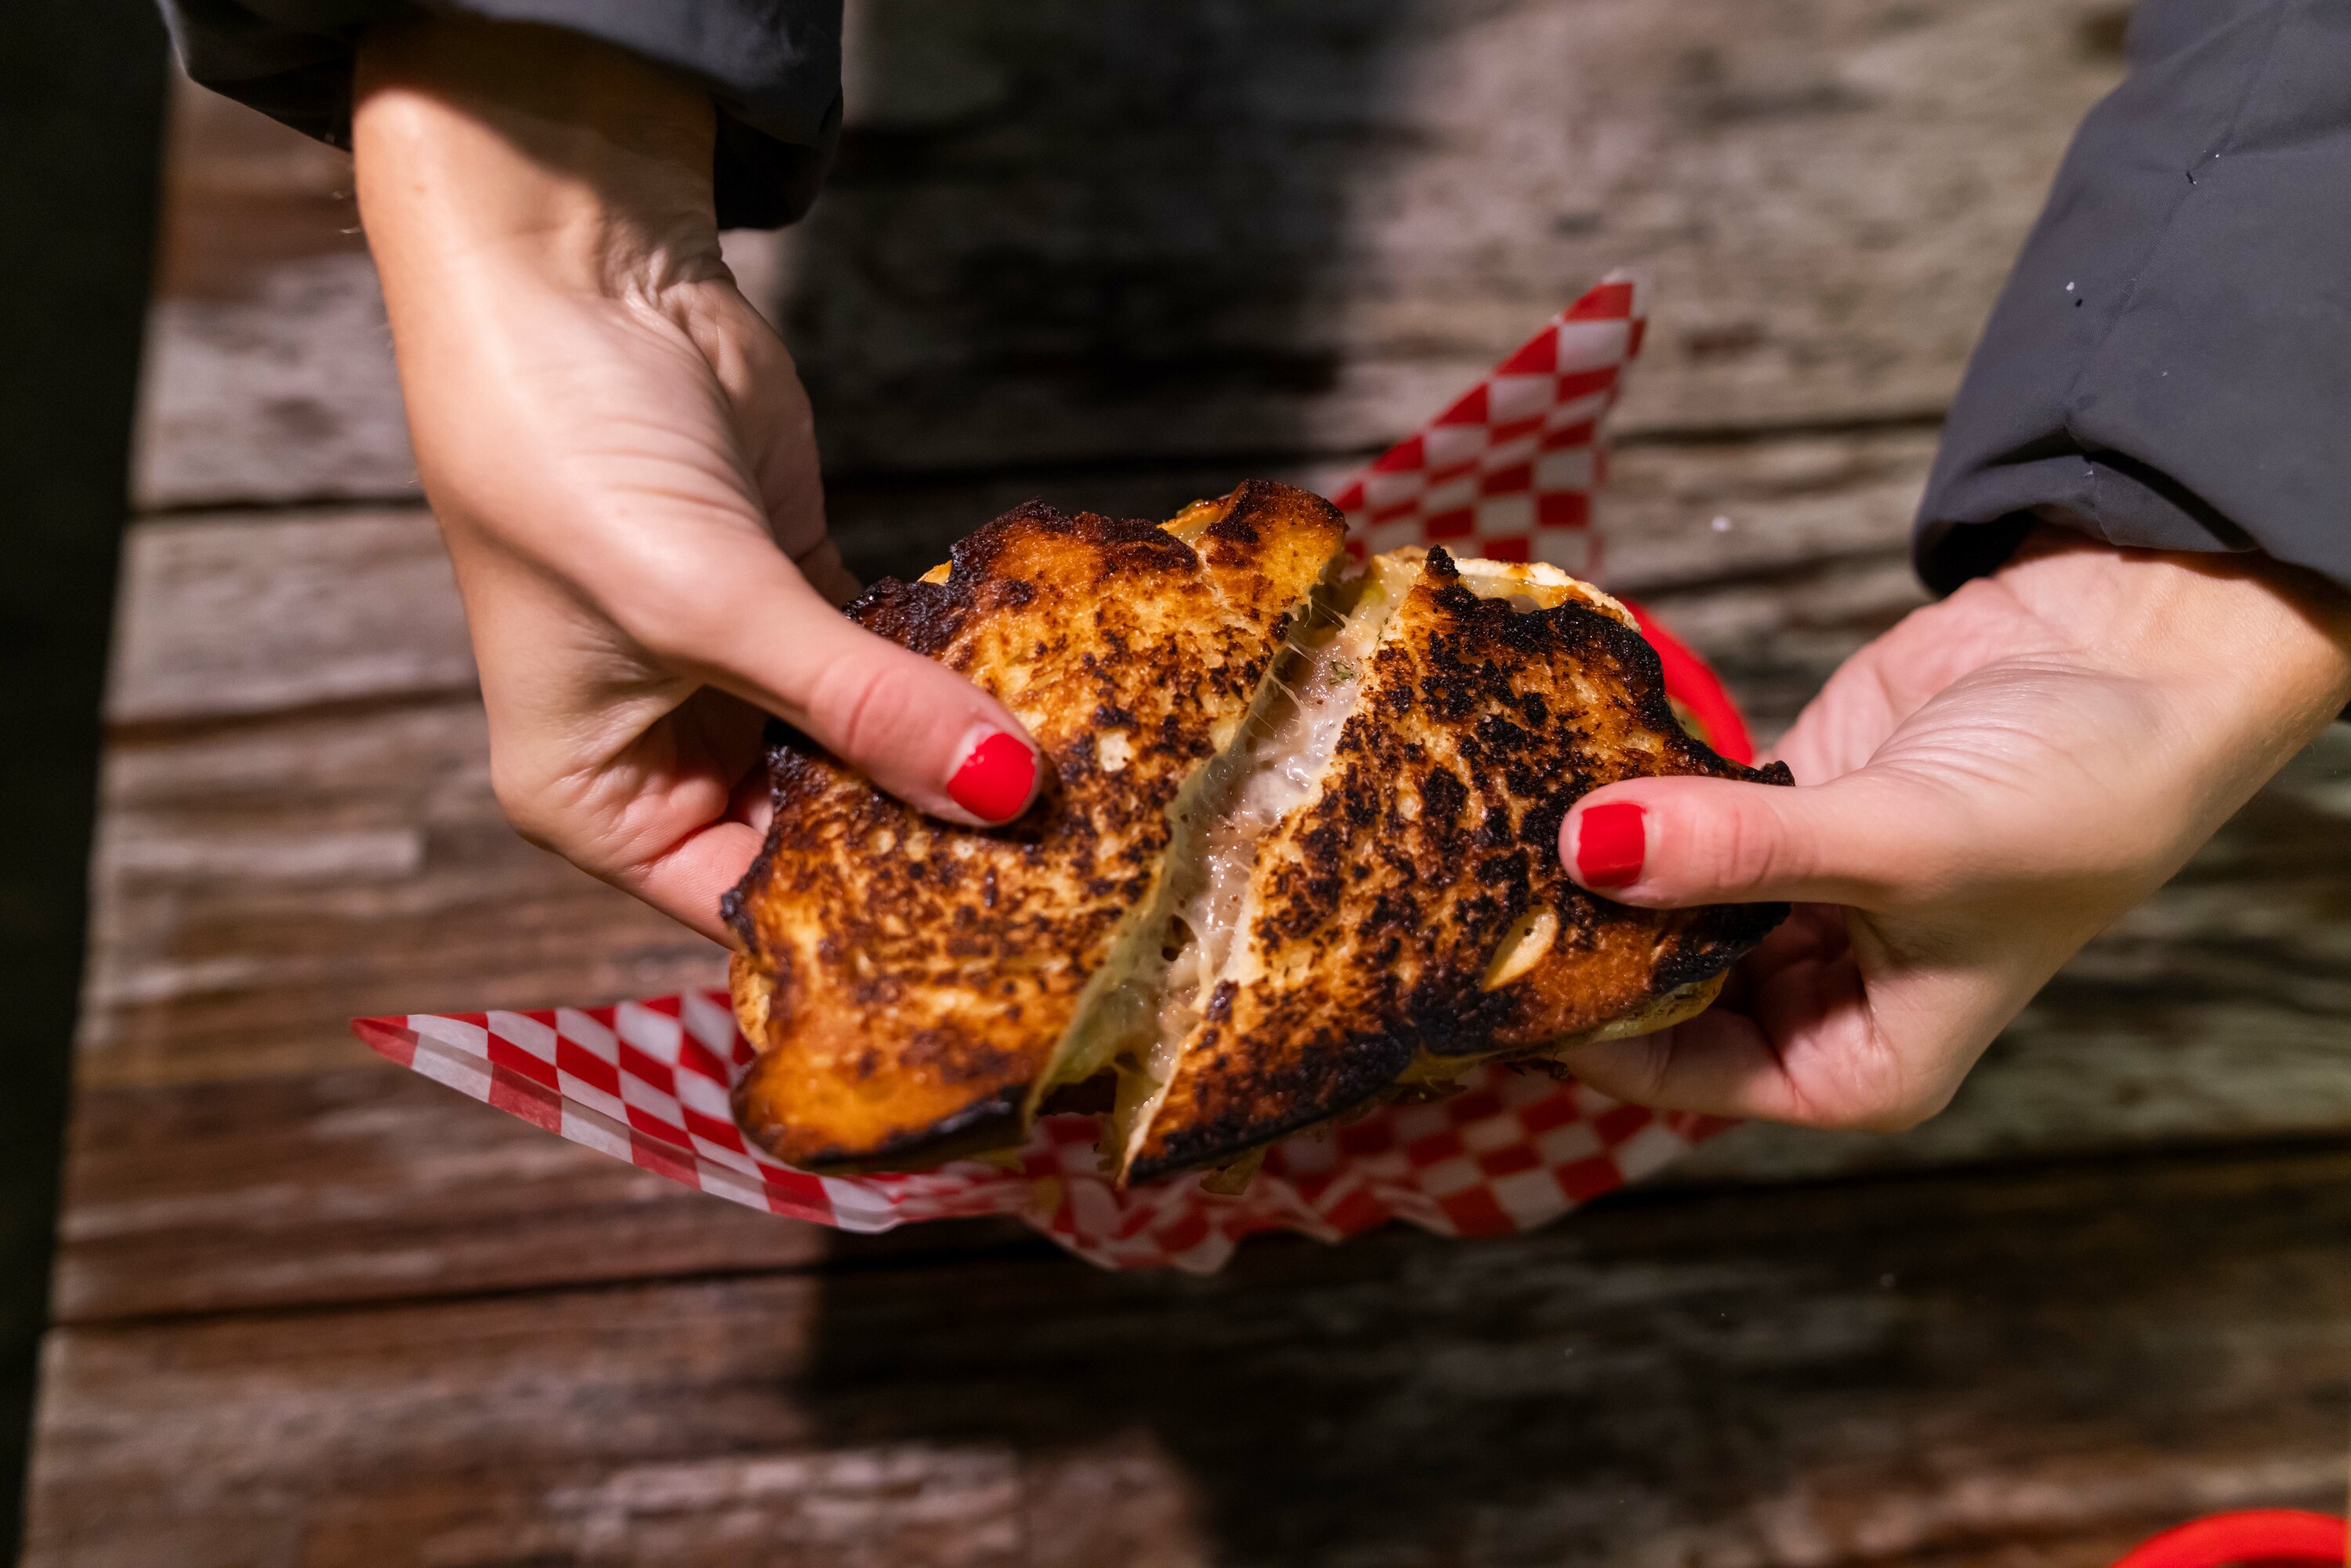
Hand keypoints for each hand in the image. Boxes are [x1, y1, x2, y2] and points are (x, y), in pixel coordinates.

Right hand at [352, 17, 1039, 941]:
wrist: (574, 269)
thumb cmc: (569, 452)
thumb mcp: (710, 604)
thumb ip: (859, 707)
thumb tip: (1003, 792)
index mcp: (597, 799)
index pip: (740, 906)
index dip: (856, 923)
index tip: (993, 931)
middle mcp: (665, 751)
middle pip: (819, 835)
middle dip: (924, 839)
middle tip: (1064, 864)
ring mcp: (737, 673)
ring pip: (869, 748)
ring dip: (954, 756)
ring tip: (1076, 794)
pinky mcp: (799, 592)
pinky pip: (892, 665)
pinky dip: (953, 676)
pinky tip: (1042, 697)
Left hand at [1555, 531, 2350, 1129]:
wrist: (2131, 657)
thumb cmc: (2071, 798)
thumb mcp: (1902, 845)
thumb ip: (1740, 853)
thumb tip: (1588, 848)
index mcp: (1849, 1068)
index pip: (1672, 1076)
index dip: (1578, 1029)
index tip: (1483, 969)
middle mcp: (1808, 1002)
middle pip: (1648, 991)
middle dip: (1573, 945)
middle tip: (1456, 892)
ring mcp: (1785, 904)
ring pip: (1651, 904)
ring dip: (1587, 870)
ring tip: (1479, 834)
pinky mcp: (1774, 812)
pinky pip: (1671, 822)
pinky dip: (1621, 803)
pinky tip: (1543, 777)